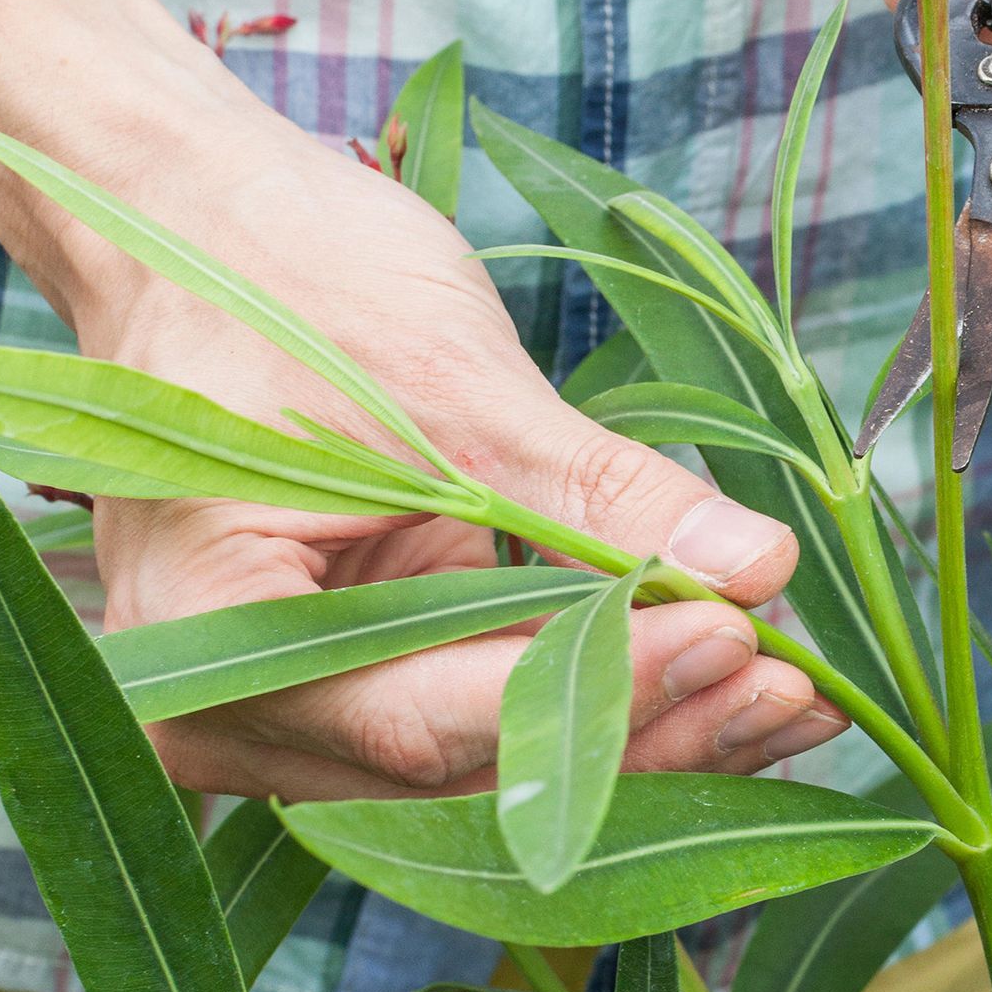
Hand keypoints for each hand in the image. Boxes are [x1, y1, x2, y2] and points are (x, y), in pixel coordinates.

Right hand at [77, 126, 844, 800]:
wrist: (193, 227)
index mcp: (210, 638)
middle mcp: (233, 705)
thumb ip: (596, 492)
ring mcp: (294, 698)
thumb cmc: (276, 275)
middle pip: (471, 764)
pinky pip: (491, 701)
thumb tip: (754, 569)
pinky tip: (717, 662)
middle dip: (646, 722)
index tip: (740, 642)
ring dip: (643, 720)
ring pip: (495, 752)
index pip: (430, 716)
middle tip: (798, 688)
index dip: (601, 691)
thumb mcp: (450, 379)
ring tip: (792, 691)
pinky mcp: (361, 664)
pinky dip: (600, 681)